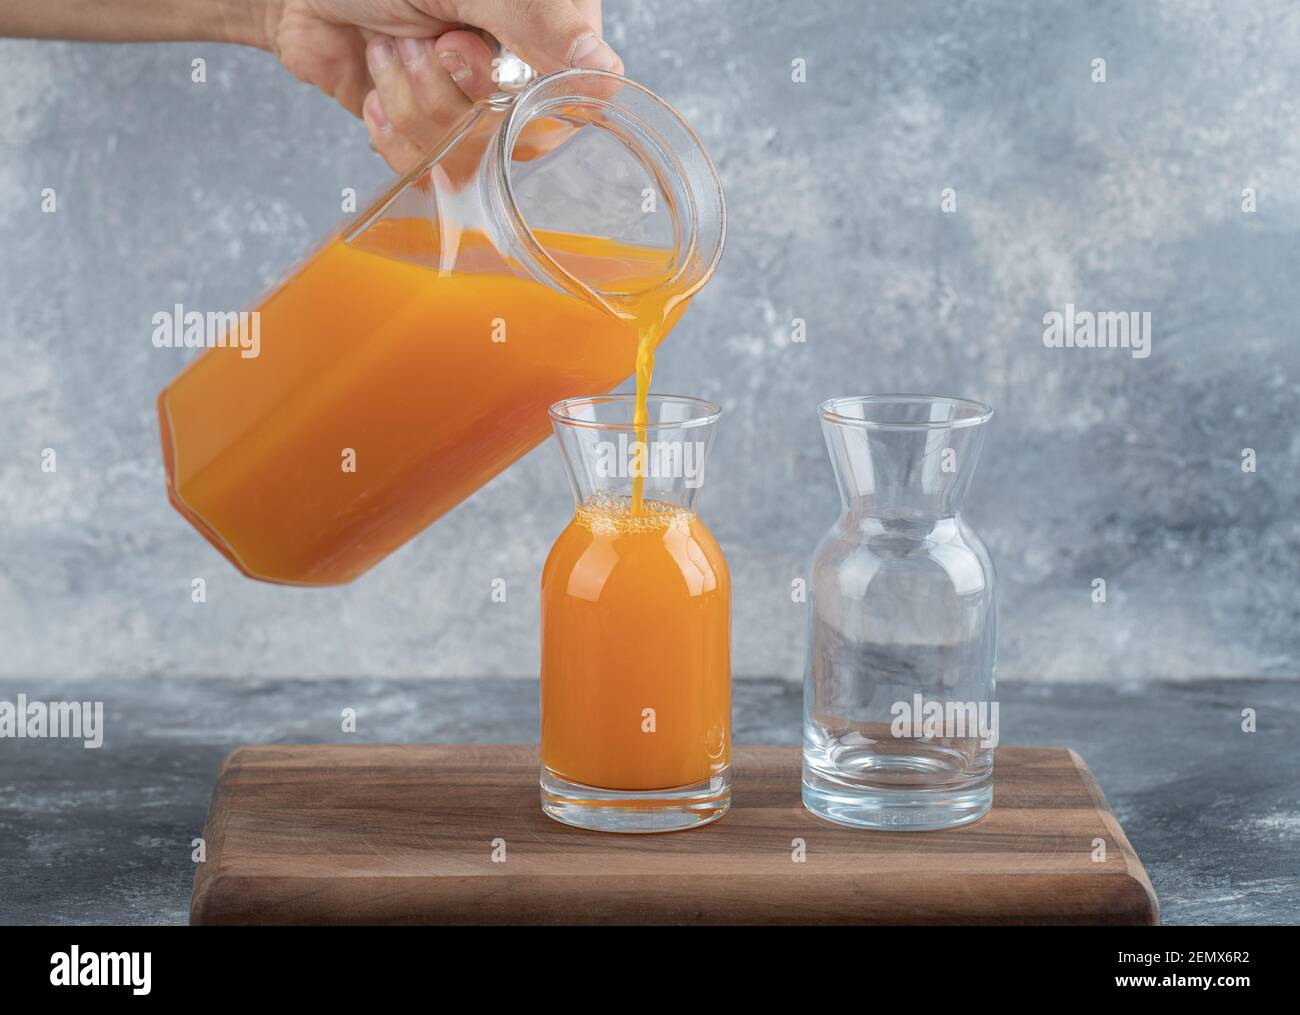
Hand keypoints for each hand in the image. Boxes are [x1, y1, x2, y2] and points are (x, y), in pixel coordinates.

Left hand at [260, 0, 621, 172]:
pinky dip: (391, 130)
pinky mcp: (434, 138)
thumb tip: (608, 77)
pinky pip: (431, 172)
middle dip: (446, 90)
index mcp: (547, 26)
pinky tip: (378, 89)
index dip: (510, 89)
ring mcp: (476, 108)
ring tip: (391, 49)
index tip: (457, 47)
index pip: (570, 95)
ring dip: (410, 100)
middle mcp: (521, 70)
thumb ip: (542, 23)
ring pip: (467, 155)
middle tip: (425, 40)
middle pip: (514, 135)